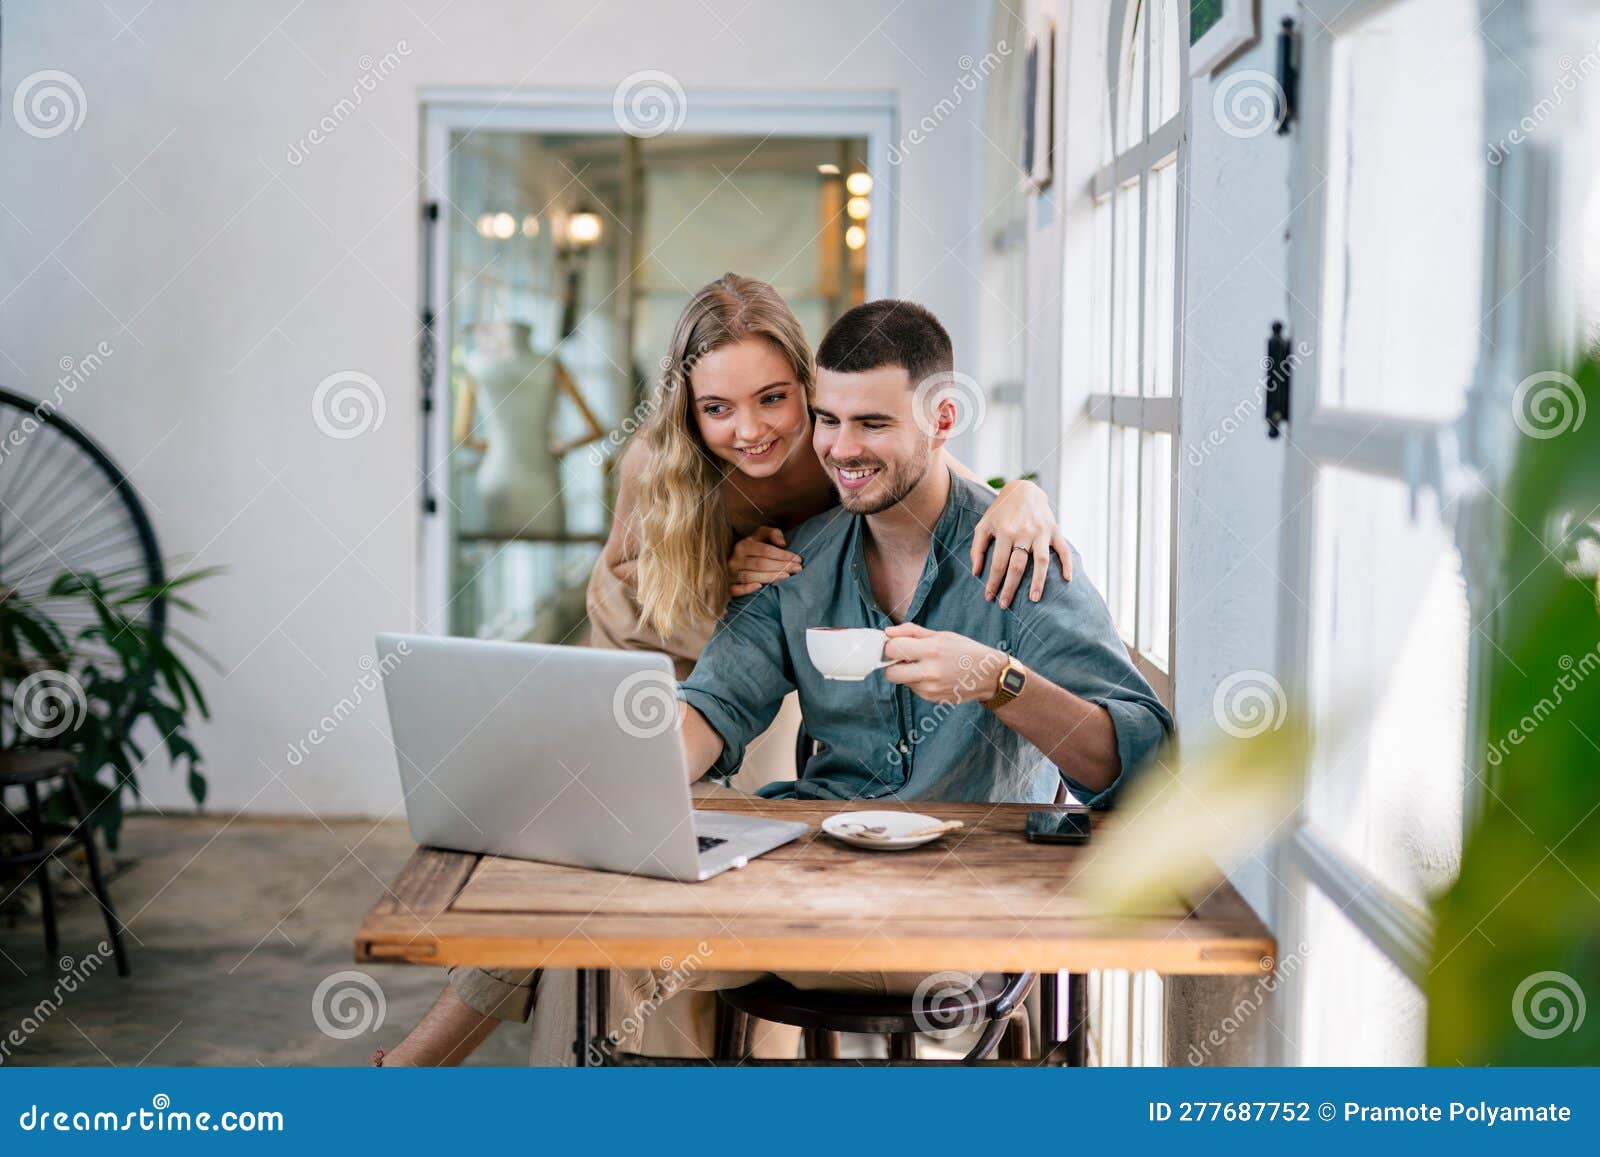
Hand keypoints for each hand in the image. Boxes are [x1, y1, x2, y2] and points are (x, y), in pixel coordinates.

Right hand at [728, 526, 801, 596]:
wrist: (736, 562)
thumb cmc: (753, 549)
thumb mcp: (761, 536)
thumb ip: (772, 533)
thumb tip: (782, 543)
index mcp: (743, 545)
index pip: (765, 550)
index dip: (783, 555)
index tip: (798, 559)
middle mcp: (735, 559)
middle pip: (760, 563)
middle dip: (781, 566)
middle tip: (797, 569)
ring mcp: (731, 574)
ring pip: (750, 576)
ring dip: (770, 577)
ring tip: (786, 577)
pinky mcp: (729, 586)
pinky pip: (735, 589)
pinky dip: (746, 589)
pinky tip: (760, 587)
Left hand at [882, 623, 1007, 704]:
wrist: (989, 676)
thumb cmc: (965, 651)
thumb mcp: (941, 635)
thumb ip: (912, 632)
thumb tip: (887, 632)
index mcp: (932, 650)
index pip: (892, 649)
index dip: (889, 646)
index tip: (894, 644)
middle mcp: (929, 672)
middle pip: (890, 673)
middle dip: (891, 665)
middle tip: (902, 658)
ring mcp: (930, 689)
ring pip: (902, 682)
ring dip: (906, 673)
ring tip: (924, 665)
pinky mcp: (932, 699)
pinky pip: (914, 689)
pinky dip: (917, 681)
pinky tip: (933, 675)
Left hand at [970, 480, 1072, 607]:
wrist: (1023, 489)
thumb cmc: (1000, 511)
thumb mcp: (984, 525)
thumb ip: (978, 548)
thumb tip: (975, 572)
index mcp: (1005, 531)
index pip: (998, 564)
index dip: (993, 582)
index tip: (989, 597)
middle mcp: (1024, 532)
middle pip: (1017, 566)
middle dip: (1010, 588)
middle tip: (1005, 604)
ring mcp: (1041, 532)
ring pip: (1041, 561)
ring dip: (1038, 581)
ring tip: (1034, 599)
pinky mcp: (1054, 530)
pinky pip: (1063, 549)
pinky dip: (1067, 564)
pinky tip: (1067, 579)